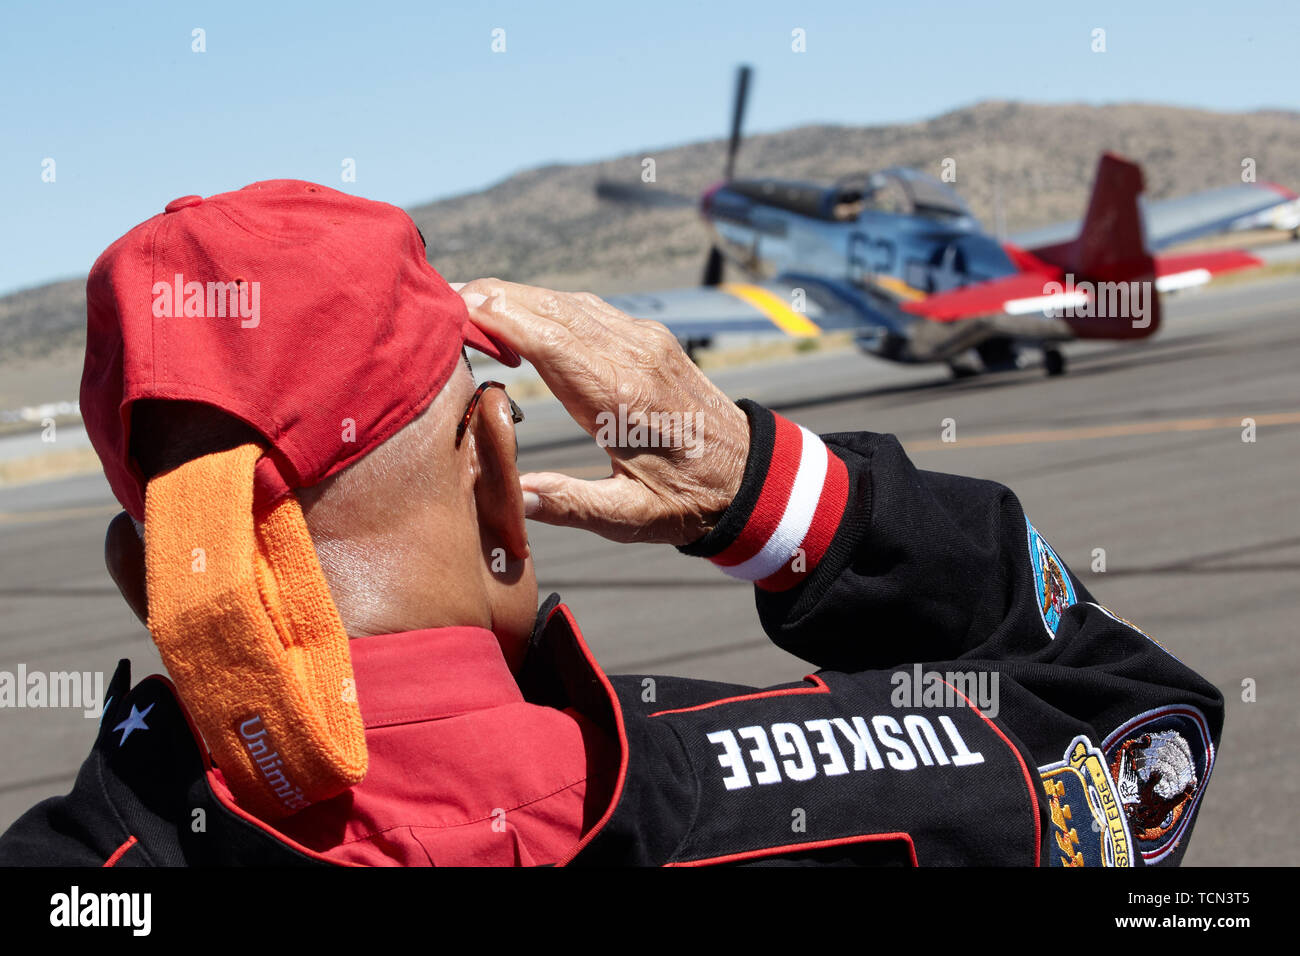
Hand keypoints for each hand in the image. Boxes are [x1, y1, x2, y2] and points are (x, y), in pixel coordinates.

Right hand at [458, 279, 749, 544]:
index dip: (490, 315)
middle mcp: (630, 353)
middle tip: (432, 302)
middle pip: (545, 305)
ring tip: (460, 305)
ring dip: (512, 297)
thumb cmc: (688, 502)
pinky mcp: (647, 337)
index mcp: (619, 394)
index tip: (444, 313)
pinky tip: (513, 317)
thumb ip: (568, 504)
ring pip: (563, 300)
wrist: (750, 476)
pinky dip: (542, 306)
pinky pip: (585, 308)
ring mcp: (642, 338)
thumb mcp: (629, 518)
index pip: (542, 335)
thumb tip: (508, 494)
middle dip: (487, 297)